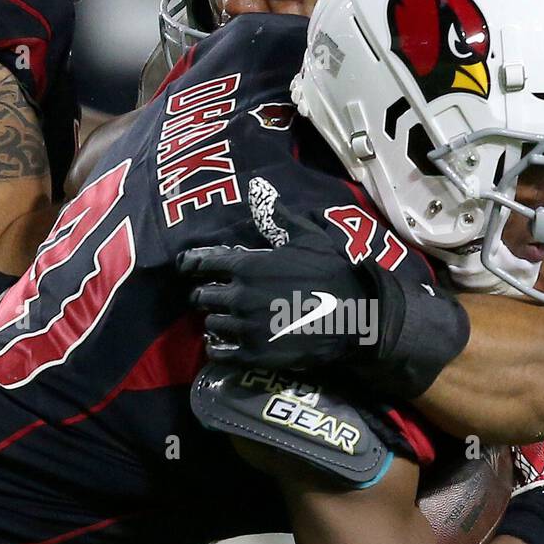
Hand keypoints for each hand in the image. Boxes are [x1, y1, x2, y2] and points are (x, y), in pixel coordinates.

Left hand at [179, 227, 467, 398]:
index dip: (191, 265)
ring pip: (210, 325)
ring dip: (216, 322)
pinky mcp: (254, 355)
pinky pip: (219, 353)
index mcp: (247, 266)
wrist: (355, 317)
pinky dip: (218, 348)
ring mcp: (244, 327)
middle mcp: (238, 296)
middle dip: (206, 296)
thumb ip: (278, 216)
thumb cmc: (333, 273)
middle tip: (215, 298)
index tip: (188, 268)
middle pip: (201, 297)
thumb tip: (259, 188)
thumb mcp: (309, 238)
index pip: (200, 264)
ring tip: (228, 321)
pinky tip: (226, 344)